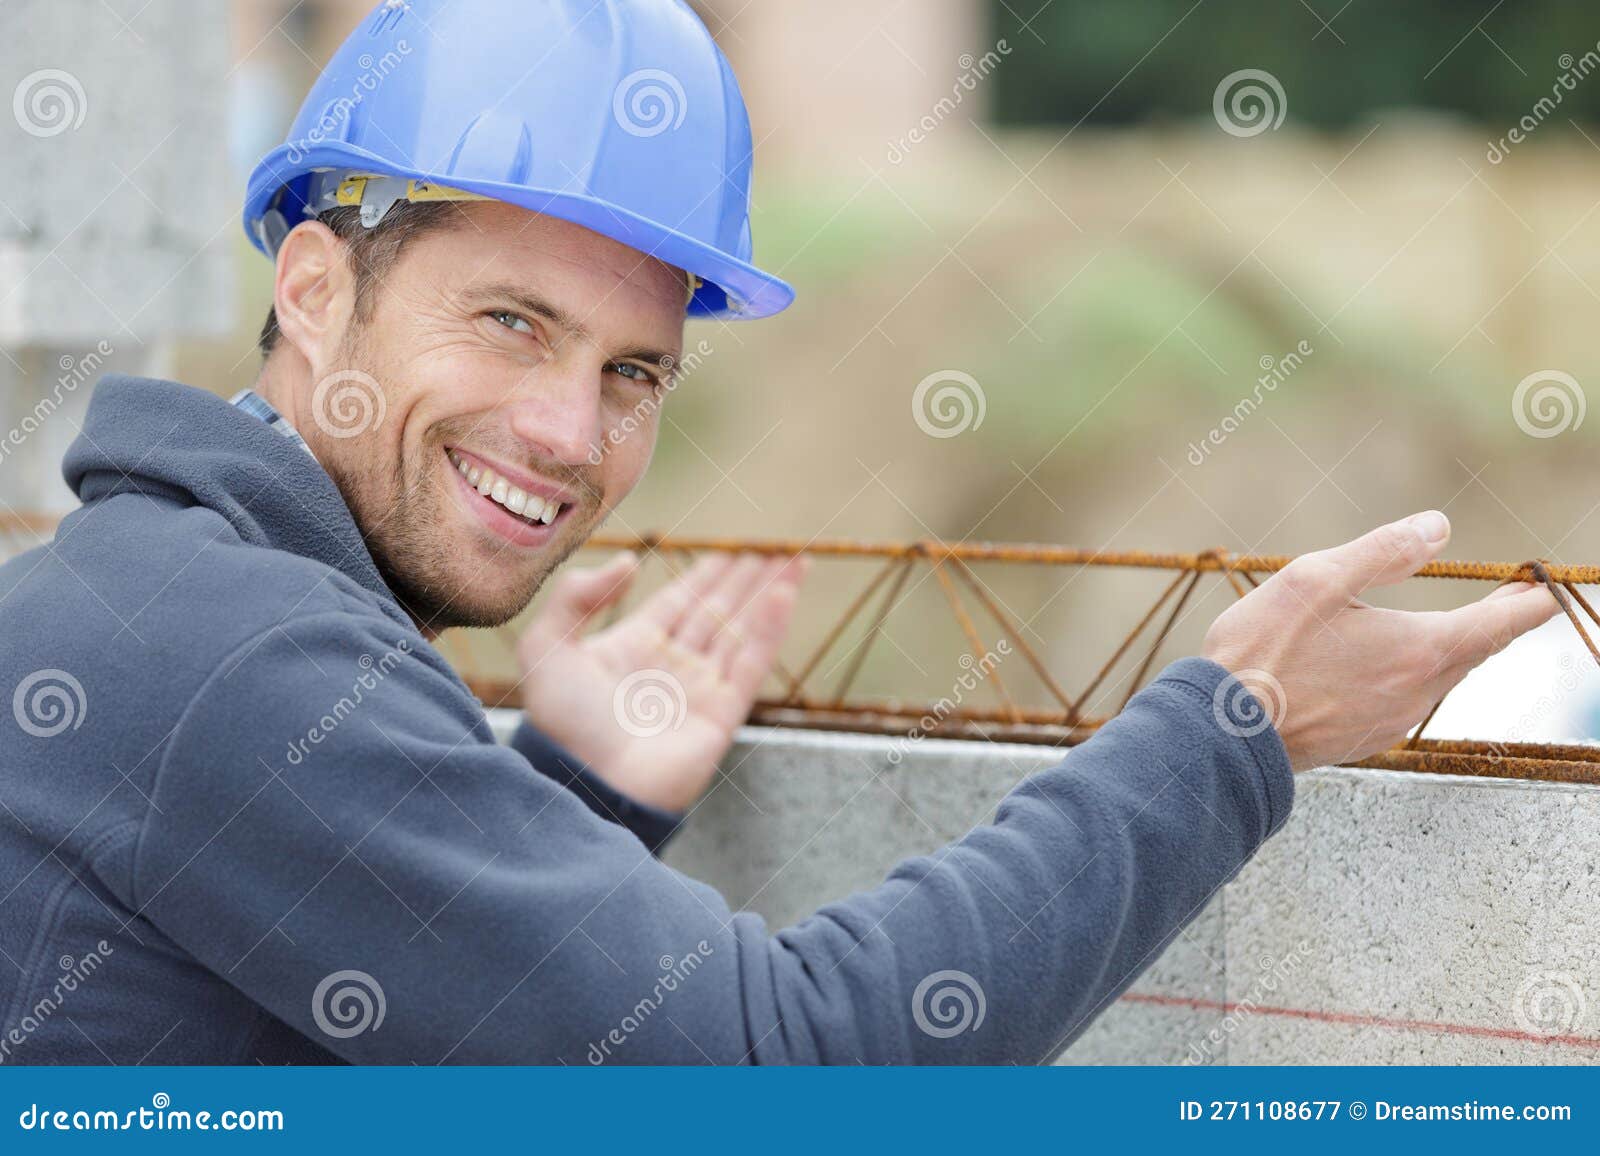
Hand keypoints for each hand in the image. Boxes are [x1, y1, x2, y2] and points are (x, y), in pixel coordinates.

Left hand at [516, 551, 806, 811]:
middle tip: (775, 550)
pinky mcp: (722, 714)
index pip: (678, 602)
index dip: (705, 576)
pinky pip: (751, 662)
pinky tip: (784, 593)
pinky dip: (770, 627)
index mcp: (631, 648)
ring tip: (793, 561)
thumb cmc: (561, 724)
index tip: (731, 552)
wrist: (586, 783)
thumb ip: (575, 596)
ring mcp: (699, 690)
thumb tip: (628, 562)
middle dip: (745, 581)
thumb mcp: (545, 647)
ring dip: (767, 595)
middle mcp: (670, 666)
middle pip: (717, 613)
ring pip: (741, 631)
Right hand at [1202, 511, 1560, 770]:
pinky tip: (1372, 664)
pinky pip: (1402, 698)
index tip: (1551, 588)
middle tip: (1512, 598)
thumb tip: (1438, 527)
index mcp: (1420, 647)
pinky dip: (1404, 674)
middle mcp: (1419, 691)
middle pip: (1473, 650)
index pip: (1504, 622)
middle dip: (1493, 621)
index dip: (1534, 601)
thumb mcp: (1316, 578)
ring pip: (1436, 677)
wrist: (1223, 734)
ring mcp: (1393, 721)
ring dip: (1442, 649)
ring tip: (1436, 625)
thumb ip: (1384, 550)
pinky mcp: (1365, 739)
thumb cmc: (1264, 652)